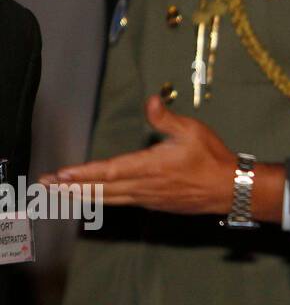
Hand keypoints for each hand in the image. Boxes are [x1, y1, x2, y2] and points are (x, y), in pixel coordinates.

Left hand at [40, 96, 236, 214]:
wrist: (229, 189)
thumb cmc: (212, 158)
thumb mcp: (192, 131)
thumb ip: (166, 118)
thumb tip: (151, 100)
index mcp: (151, 166)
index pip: (110, 171)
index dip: (83, 173)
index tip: (61, 174)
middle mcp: (144, 186)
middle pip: (100, 189)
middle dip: (71, 187)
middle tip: (45, 186)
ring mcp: (147, 198)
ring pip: (107, 199)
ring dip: (80, 196)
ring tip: (58, 194)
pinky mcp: (152, 204)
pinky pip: (120, 203)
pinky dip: (100, 200)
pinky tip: (91, 198)